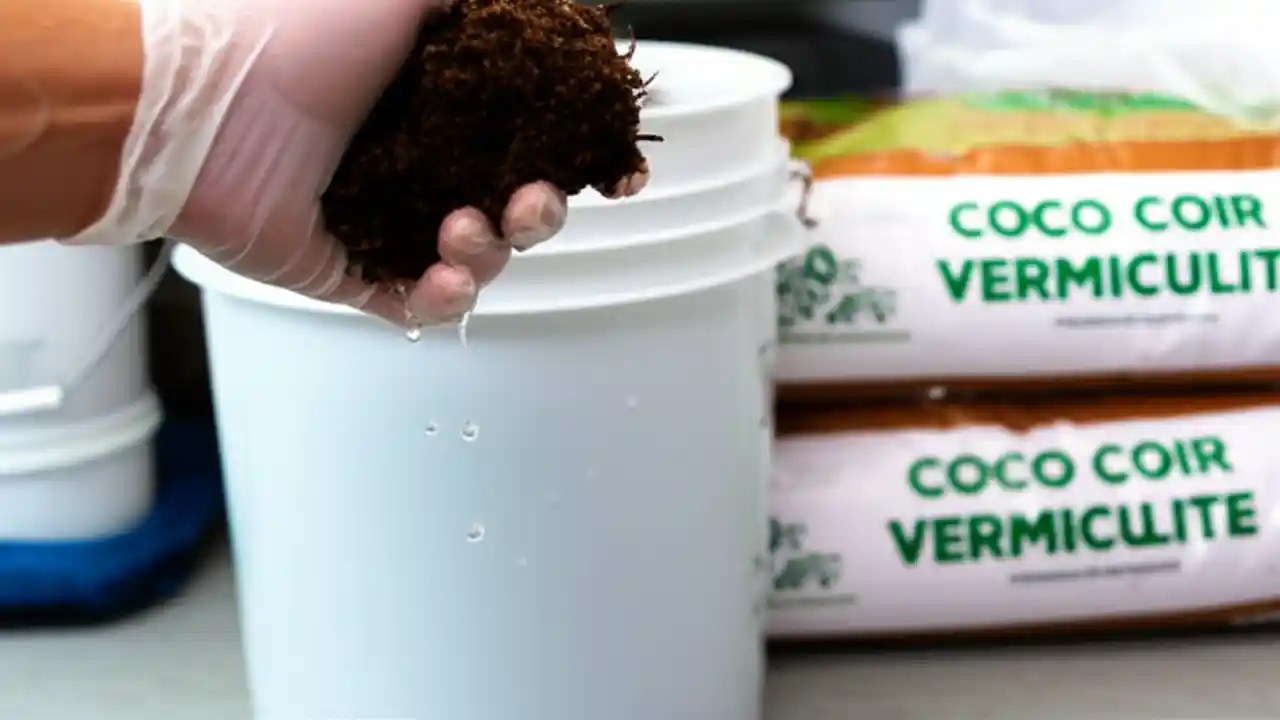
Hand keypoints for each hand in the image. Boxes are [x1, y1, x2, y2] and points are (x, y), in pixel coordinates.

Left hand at [165, 0, 573, 327]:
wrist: (200, 105)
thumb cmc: (287, 34)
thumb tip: (545, 0)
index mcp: (439, 99)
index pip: (529, 138)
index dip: (576, 159)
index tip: (612, 173)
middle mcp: (416, 158)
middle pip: (514, 206)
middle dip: (540, 212)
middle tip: (531, 201)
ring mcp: (383, 217)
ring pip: (476, 259)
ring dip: (492, 252)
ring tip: (463, 229)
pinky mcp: (348, 270)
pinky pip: (414, 303)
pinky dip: (444, 299)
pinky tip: (446, 277)